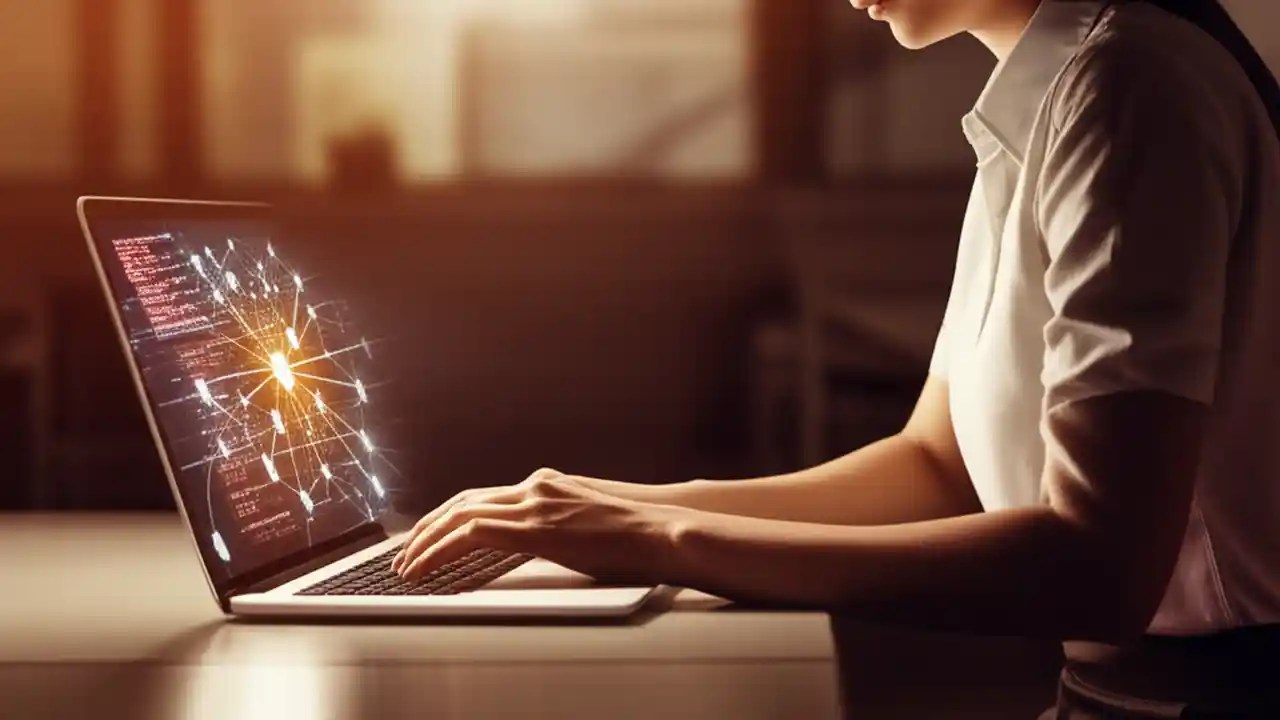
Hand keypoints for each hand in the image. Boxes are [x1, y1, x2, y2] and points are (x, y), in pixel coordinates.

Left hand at [391, 468, 684, 583]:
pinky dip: (439, 550)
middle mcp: (534, 487)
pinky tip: (425, 569)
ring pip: (458, 515)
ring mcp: (534, 503)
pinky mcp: (534, 527)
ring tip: (405, 567)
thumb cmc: (636, 536)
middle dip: (428, 527)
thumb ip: (560, 527)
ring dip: (425, 542)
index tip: (429, 537)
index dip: (450, 516)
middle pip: (463, 501)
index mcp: (546, 485)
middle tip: (405, 552)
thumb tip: (548, 545)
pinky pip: (470, 534)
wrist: (662, 530)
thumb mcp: (589, 525)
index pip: (483, 496)